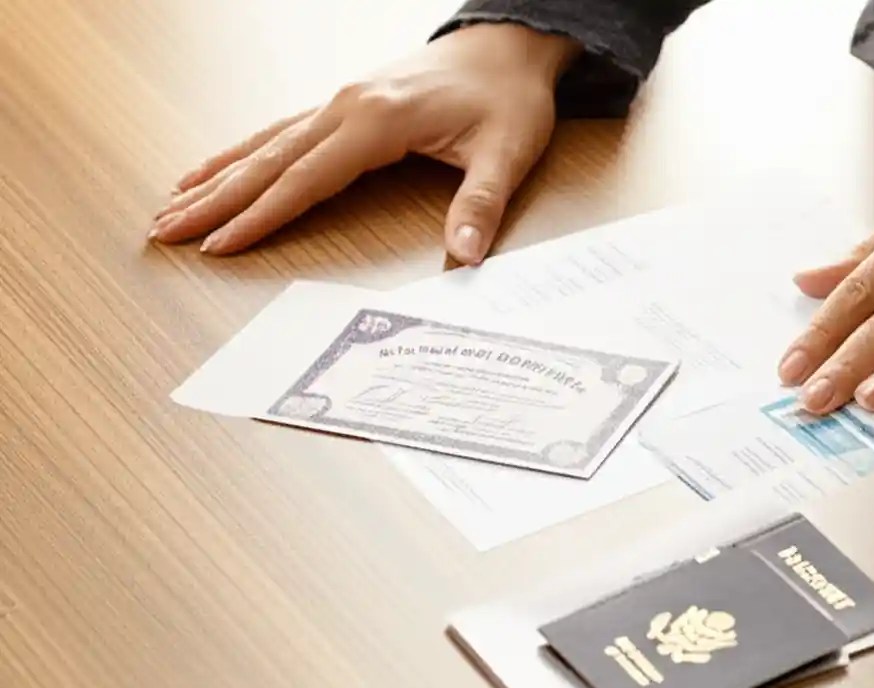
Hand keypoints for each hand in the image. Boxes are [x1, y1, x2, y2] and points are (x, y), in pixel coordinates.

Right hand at [149, 23, 580, 262]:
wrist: (508, 46)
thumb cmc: (509, 99)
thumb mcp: (507, 152)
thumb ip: (482, 204)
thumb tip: (467, 256)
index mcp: (378, 120)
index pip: (306, 178)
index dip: (262, 216)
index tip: (219, 245)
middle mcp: (346, 105)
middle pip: (269, 160)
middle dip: (215, 200)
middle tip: (165, 233)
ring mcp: (340, 99)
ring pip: (265, 142)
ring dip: (217, 176)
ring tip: (169, 206)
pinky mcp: (344, 102)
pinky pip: (279, 130)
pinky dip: (240, 152)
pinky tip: (211, 168)